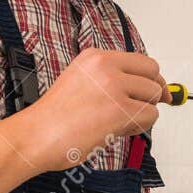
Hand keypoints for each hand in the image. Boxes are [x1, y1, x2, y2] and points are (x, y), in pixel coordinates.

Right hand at [17, 48, 164, 169]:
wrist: (36, 135)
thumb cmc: (54, 118)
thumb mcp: (81, 82)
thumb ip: (110, 80)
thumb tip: (143, 87)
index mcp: (95, 57)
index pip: (141, 61)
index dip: (152, 78)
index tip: (156, 90)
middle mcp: (106, 66)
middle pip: (153, 73)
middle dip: (152, 93)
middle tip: (143, 110)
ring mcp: (114, 86)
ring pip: (153, 95)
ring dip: (143, 113)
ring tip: (118, 124)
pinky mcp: (120, 110)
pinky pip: (150, 116)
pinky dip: (139, 127)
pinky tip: (117, 131)